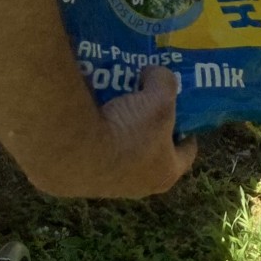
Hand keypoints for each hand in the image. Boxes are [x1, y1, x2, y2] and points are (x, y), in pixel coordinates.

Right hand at [39, 66, 195, 198]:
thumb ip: (165, 80)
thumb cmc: (128, 129)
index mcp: (166, 173)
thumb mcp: (159, 95)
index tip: (185, 115)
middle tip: (147, 102)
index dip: (188, 131)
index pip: (186, 153)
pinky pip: (93, 149)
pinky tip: (93, 110)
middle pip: (151, 150)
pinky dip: (95, 131)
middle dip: (151, 126)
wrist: (72, 149)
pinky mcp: (79, 177)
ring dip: (121, 128)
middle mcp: (138, 186)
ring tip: (118, 101)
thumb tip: (153, 75)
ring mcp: (106, 185)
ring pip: (121, 150)